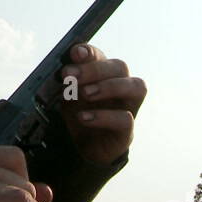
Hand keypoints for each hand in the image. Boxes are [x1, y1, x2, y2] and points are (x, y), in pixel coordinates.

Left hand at [57, 43, 145, 165]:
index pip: (101, 56)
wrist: (80, 149)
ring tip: (84, 93)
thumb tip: (64, 68)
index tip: (74, 53)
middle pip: (120, 67)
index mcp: (103, 74)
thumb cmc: (77, 114)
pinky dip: (104, 116)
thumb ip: (67, 81)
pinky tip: (83, 117)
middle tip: (69, 75)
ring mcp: (128, 108)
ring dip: (109, 86)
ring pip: (137, 87)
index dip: (89, 52)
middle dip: (94, 69)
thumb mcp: (67, 96)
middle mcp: (120, 86)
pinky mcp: (127, 131)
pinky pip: (126, 119)